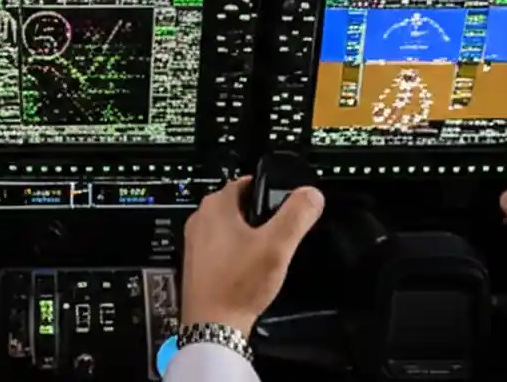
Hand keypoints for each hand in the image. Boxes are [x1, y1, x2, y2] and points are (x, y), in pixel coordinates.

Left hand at [181, 177, 323, 335]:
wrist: (212, 325)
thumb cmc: (239, 284)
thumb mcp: (277, 245)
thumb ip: (296, 216)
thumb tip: (311, 194)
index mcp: (215, 206)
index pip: (246, 181)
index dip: (269, 190)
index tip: (285, 203)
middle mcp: (200, 219)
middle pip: (238, 204)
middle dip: (260, 214)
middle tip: (280, 231)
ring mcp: (195, 241)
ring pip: (229, 226)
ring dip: (248, 234)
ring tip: (268, 251)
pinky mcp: (197, 261)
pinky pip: (221, 246)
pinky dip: (237, 251)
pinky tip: (249, 268)